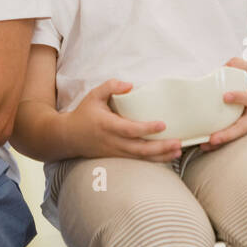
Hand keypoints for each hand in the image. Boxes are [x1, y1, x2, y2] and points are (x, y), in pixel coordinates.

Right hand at [65, 79, 182, 161]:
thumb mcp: (93, 95)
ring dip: (161, 156)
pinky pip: (137, 161)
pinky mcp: (117, 158)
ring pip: (141, 158)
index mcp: (107, 125)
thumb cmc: (84, 114)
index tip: (163, 124)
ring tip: (178, 151)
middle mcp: (112, 142)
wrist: (68, 137)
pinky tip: (167, 157)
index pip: (130, 129)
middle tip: (178, 142)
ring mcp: (115, 153)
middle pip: (139, 149)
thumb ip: (110, 86)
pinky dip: (153, 160)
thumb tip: (130, 84)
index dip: (147, 128)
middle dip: (160, 147)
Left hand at [199, 56, 246, 150]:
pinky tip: (206, 145)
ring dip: (222, 142)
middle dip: (228, 134)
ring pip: (237, 136)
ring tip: (205, 145)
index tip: (225, 96)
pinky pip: (234, 138)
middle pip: (243, 127)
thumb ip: (240, 64)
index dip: (238, 97)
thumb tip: (222, 66)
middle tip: (213, 138)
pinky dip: (221, 144)